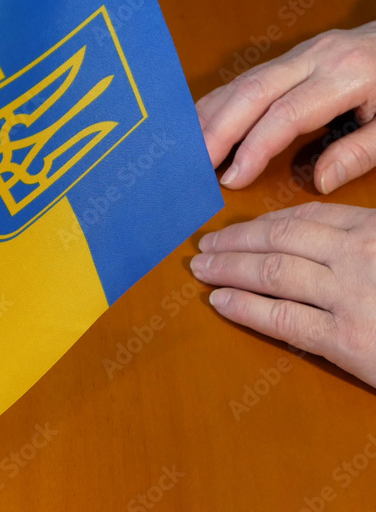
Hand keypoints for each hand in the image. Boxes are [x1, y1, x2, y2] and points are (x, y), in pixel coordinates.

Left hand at [191, 201, 375, 388]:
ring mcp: (352, 296)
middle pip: (279, 239)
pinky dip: (244, 307)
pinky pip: (282, 318)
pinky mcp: (348, 341)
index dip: (262, 223)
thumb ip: (363, 239)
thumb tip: (322, 242)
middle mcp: (360, 255)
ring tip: (201, 269)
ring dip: (228, 268)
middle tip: (204, 246)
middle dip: (234, 241)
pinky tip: (220, 302)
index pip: (306, 218)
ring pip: (272, 272)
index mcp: (375, 229)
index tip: (236, 228)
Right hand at [196, 21, 375, 192]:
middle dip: (218, 129)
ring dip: (211, 115)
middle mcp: (316, 57)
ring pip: (243, 81)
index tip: (232, 179)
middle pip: (252, 92)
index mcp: (347, 74)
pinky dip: (220, 102)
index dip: (254, 147)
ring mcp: (300, 53)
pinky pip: (247, 77)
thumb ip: (361, 152)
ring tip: (188, 148)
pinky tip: (201, 123)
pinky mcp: (291, 56)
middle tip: (195, 164)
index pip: (286, 114)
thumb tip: (320, 182)